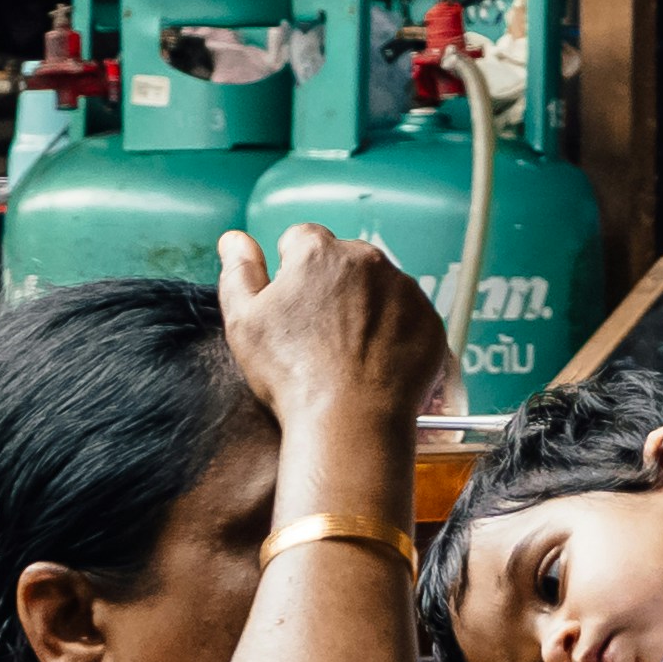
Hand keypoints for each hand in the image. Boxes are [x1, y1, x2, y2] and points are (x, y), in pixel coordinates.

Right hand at [208, 219, 448, 445]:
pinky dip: (395, 332)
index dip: (291, 272)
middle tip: (320, 335)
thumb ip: (238, 271)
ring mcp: (403, 288)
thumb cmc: (293, 375)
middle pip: (343, 261)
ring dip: (366, 307)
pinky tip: (375, 362)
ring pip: (379, 287)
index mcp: (318, 252)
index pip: (301, 240)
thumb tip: (234, 240)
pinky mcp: (428, 319)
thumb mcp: (244, 321)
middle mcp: (366, 259)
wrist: (350, 421)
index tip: (294, 306)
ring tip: (348, 353)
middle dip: (331, 287)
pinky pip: (409, 316)